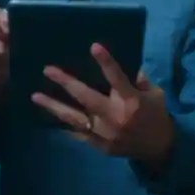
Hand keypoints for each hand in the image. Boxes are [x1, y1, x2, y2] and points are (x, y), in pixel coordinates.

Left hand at [32, 43, 175, 168]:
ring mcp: (105, 134)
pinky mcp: (100, 146)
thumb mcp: (154, 94)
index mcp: (132, 101)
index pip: (117, 78)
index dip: (106, 62)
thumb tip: (124, 64)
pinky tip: (50, 116)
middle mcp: (116, 117)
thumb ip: (138, 80)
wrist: (159, 149)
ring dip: (54, 106)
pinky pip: (78, 133)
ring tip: (35, 96)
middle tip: (47, 70)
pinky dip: (65, 124)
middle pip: (86, 98)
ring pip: (75, 118)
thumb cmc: (155, 115)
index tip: (94, 46)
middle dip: (66, 83)